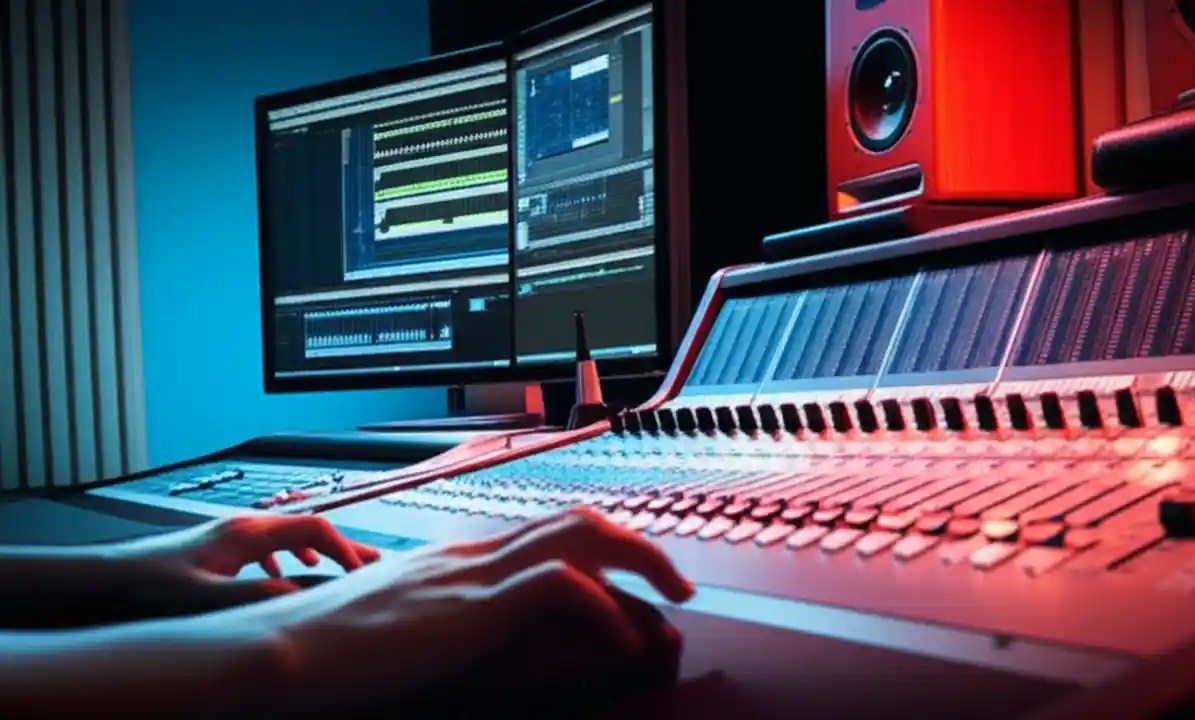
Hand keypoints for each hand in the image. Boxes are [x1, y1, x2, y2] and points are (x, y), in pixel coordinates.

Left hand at [105, 515, 380, 618]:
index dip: (346, 548)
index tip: (365, 574)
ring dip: (322, 555)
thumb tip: (301, 596)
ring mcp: (234, 537)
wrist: (106, 581)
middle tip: (379, 566)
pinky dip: (293, 560)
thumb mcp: (203, 596)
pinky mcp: (223, 550)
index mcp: (248, 532)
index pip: (316, 527)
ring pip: (293, 539)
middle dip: (345, 549)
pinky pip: (272, 549)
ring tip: (345, 573)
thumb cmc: (147, 587)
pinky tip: (287, 579)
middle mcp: (246, 527)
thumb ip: (253, 596)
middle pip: (310, 529)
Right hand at [263, 507, 693, 712]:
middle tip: (675, 579)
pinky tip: (624, 638)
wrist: (275, 657)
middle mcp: (469, 554)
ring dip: (640, 561)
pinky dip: (603, 608)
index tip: (634, 569)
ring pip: (579, 536)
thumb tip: (462, 632)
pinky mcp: (469, 608)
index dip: (599, 544)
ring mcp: (470, 575)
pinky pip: (559, 587)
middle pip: (574, 517)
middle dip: (636, 543)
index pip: (543, 528)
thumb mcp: (395, 629)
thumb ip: (437, 622)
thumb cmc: (322, 652)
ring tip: (674, 596)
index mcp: (454, 559)